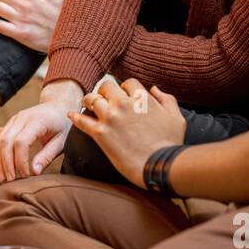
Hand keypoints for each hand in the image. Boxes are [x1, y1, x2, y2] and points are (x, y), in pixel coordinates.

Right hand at [0, 99, 73, 182]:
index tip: (26, 175)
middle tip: (10, 180)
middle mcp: (22, 117)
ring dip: (0, 160)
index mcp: (37, 120)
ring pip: (0, 140)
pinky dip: (0, 155)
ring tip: (4, 178)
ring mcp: (14, 119)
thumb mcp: (61, 141)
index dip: (20, 161)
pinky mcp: (10, 123)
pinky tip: (3, 168)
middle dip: (6, 163)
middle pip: (6, 141)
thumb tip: (34, 172)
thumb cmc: (62, 124)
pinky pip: (0, 139)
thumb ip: (47, 156)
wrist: (58, 105)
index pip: (21, 142)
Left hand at [66, 79, 186, 186]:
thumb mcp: (177, 118)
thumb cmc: (170, 144)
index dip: (126, 88)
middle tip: (105, 99)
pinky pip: (82, 120)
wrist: (158, 166)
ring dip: (90, 101)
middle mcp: (123, 104)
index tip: (124, 95)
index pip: (128, 82)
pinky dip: (75, 117)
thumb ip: (167, 99)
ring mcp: (110, 118)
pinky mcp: (100, 133)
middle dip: (106, 91)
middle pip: (107, 86)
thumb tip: (154, 89)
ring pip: (91, 99)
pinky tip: (71, 115)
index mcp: (142, 98)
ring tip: (89, 105)